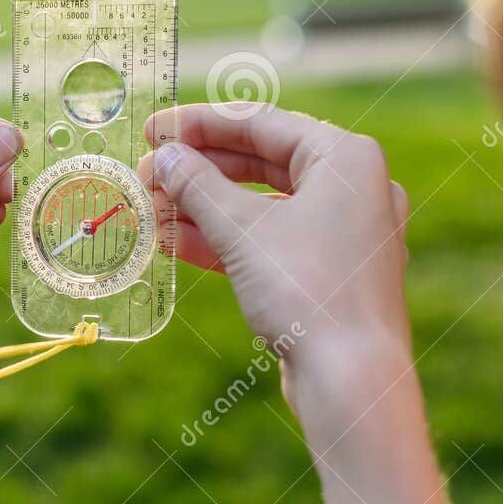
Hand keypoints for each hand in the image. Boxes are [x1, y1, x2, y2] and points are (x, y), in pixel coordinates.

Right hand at [141, 104, 411, 373]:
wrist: (352, 380)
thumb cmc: (307, 291)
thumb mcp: (241, 230)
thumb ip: (197, 185)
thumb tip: (165, 157)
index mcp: (346, 159)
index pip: (261, 124)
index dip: (199, 124)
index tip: (152, 130)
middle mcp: (355, 189)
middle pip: (262, 163)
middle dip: (198, 171)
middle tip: (147, 173)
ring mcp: (346, 235)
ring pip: (264, 208)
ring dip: (205, 208)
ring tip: (151, 210)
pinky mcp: (331, 275)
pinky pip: (273, 243)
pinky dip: (228, 242)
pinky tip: (175, 243)